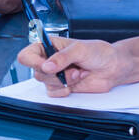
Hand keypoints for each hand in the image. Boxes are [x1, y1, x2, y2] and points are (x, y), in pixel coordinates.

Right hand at [16, 36, 131, 95]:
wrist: (112, 68)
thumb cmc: (98, 52)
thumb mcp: (80, 49)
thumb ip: (62, 57)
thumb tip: (47, 66)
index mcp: (48, 46)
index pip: (27, 55)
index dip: (33, 62)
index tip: (46, 65)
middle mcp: (48, 60)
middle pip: (36, 72)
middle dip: (56, 74)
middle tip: (73, 69)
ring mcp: (54, 75)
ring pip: (45, 84)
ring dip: (64, 81)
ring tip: (78, 73)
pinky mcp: (61, 87)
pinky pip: (53, 93)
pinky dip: (64, 90)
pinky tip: (76, 82)